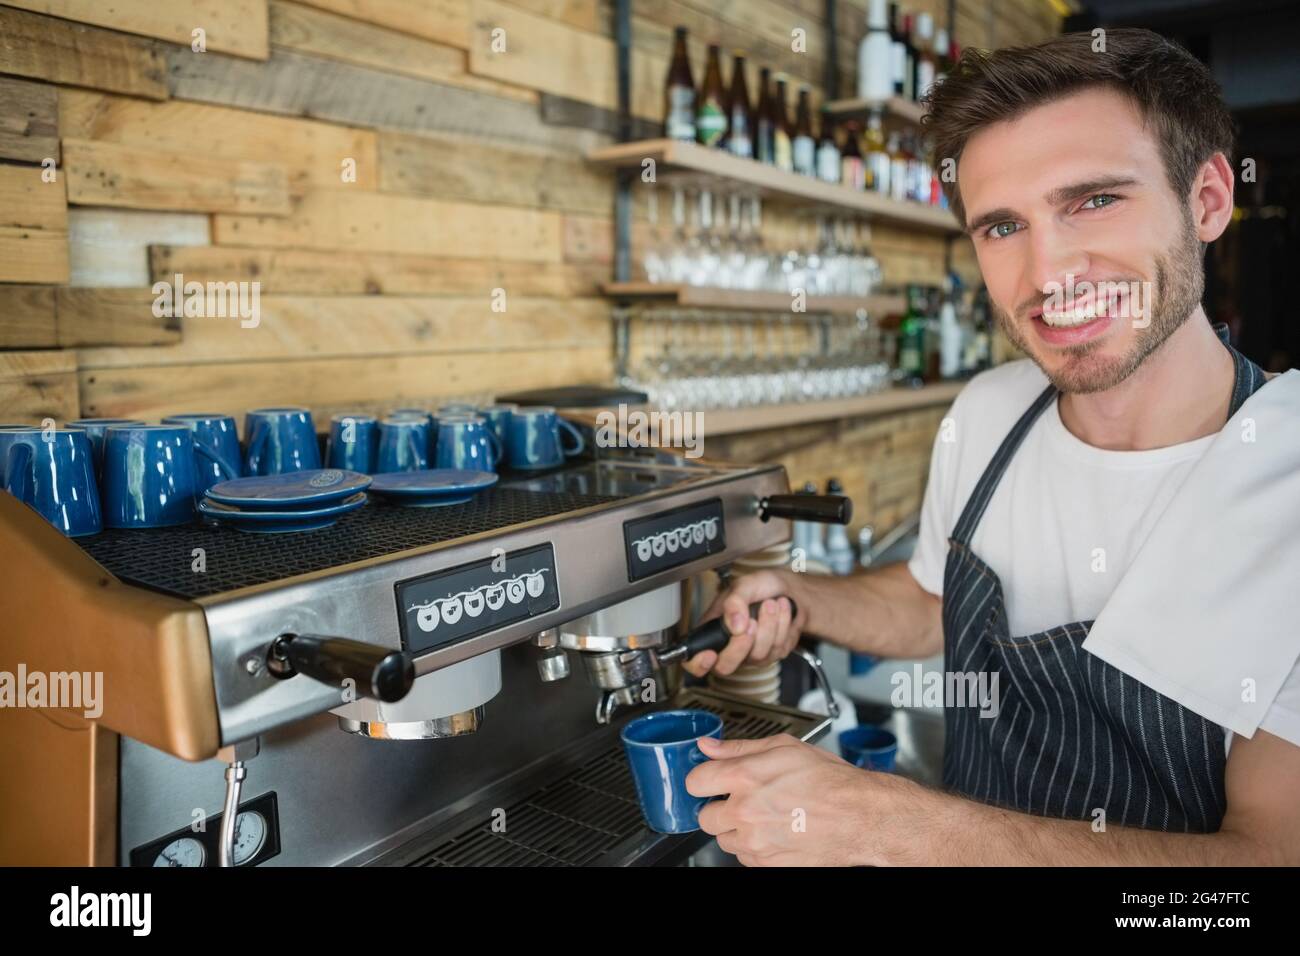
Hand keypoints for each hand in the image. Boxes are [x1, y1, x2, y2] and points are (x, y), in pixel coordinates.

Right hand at [682, 570, 805, 677]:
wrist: (789, 589)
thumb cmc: (762, 586)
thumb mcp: (743, 585)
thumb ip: (734, 602)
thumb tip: (733, 624)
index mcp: (712, 630)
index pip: (694, 660)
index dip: (698, 663)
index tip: (710, 654)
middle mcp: (728, 646)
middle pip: (726, 666)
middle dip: (741, 644)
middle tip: (752, 621)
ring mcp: (750, 654)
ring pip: (757, 656)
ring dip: (769, 625)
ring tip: (770, 603)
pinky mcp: (771, 655)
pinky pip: (776, 649)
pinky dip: (782, 625)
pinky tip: (781, 611)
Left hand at [686, 734, 922, 865]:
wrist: (859, 817)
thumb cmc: (830, 780)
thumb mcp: (784, 747)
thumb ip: (739, 747)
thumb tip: (708, 746)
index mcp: (746, 777)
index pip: (694, 783)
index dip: (702, 780)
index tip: (711, 780)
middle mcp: (745, 812)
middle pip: (703, 817)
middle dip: (718, 807)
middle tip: (740, 799)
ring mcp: (755, 841)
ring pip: (723, 840)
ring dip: (735, 828)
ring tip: (763, 815)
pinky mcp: (767, 863)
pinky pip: (744, 857)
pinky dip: (753, 846)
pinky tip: (773, 830)